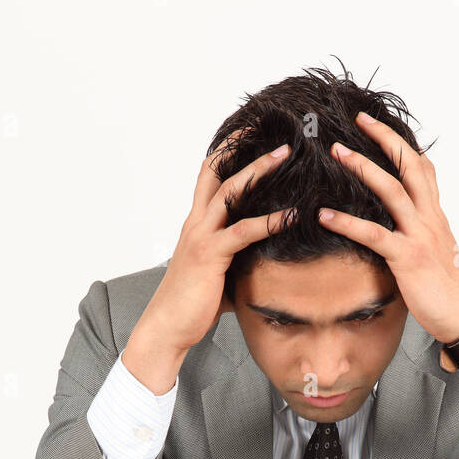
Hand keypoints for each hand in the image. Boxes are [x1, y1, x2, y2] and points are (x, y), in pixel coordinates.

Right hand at [123, 134, 295, 392]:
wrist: (167, 327)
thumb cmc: (193, 305)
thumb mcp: (221, 275)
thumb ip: (240, 261)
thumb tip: (268, 264)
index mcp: (197, 224)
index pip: (211, 177)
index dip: (228, 152)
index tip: (251, 133)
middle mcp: (196, 223)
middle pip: (220, 172)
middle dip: (245, 148)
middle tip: (274, 131)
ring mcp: (201, 237)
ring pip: (230, 192)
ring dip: (258, 171)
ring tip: (286, 156)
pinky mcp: (210, 256)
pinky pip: (242, 233)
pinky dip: (268, 222)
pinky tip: (290, 216)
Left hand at [318, 111, 458, 345]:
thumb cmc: (450, 292)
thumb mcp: (437, 256)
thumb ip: (420, 238)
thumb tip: (402, 234)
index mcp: (436, 217)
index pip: (423, 169)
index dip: (403, 146)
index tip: (381, 128)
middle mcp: (430, 218)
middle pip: (408, 165)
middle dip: (384, 139)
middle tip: (359, 121)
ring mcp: (420, 236)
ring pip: (391, 190)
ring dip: (362, 168)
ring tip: (338, 153)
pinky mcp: (408, 258)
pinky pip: (373, 234)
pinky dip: (346, 222)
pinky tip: (324, 215)